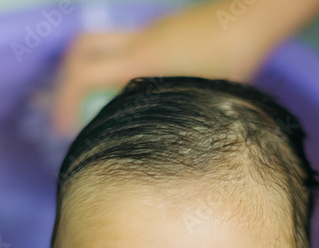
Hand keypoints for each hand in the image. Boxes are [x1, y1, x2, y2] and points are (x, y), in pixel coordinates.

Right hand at [52, 1, 268, 134]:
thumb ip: (171, 122)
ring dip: (89, 72)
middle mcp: (139, 41)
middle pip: (79, 50)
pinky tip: (130, 93)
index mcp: (142, 60)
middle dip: (66, 82)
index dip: (65, 104)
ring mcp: (149, 31)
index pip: (81, 74)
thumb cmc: (235, 61)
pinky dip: (113, 68)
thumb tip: (154, 159)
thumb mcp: (201, 102)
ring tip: (95, 105)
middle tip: (70, 114)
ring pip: (99, 43)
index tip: (64, 131)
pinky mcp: (162, 31)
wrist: (254, 17)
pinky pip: (122, 46)